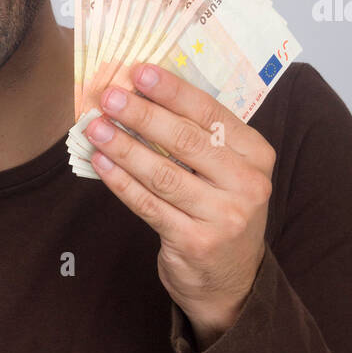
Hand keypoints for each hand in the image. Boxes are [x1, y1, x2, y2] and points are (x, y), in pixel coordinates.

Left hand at [84, 62, 275, 347]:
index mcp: (257, 155)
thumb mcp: (227, 171)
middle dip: (142, 115)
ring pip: (163, 174)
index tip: (139, 72)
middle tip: (108, 96)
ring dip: (124, 147)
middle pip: (186, 141)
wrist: (231, 280)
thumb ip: (199, 137)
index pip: (212, 114)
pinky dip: (121, 182)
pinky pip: (148, 205)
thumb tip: (143, 93)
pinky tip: (101, 162)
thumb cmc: (219, 210)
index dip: (172, 91)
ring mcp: (224, 217)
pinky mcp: (195, 242)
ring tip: (95, 127)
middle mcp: (247, 184)